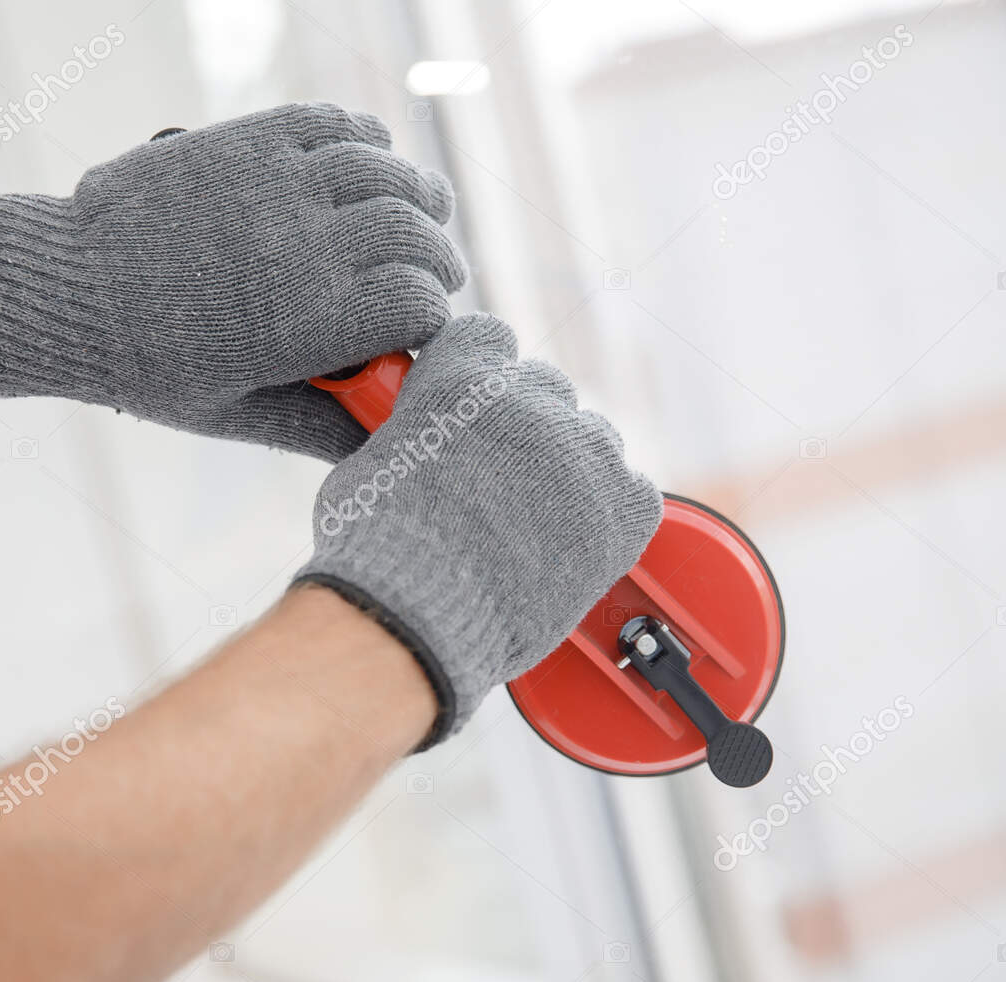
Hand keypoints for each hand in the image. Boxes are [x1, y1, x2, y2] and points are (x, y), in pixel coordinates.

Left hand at [0, 103, 465, 459]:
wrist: (69, 289)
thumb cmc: (149, 365)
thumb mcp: (235, 413)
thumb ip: (316, 427)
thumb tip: (380, 448)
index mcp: (305, 323)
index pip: (419, 302)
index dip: (434, 315)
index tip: (422, 324)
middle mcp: (303, 247)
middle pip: (416, 234)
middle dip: (439, 259)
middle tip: (434, 275)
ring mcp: (278, 185)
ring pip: (390, 171)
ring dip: (418, 197)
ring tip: (419, 218)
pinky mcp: (252, 142)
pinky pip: (340, 125)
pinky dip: (371, 142)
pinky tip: (371, 165)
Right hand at [296, 313, 662, 743]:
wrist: (415, 620)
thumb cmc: (376, 554)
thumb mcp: (371, 465)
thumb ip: (414, 433)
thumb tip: (423, 440)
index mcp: (461, 380)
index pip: (491, 338)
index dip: (482, 376)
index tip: (474, 409)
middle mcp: (529, 404)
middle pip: (548, 388)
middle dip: (527, 427)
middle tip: (501, 481)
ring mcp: (582, 456)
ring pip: (593, 440)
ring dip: (569, 471)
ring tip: (533, 526)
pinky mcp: (622, 511)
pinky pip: (633, 493)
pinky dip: (609, 515)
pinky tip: (572, 544)